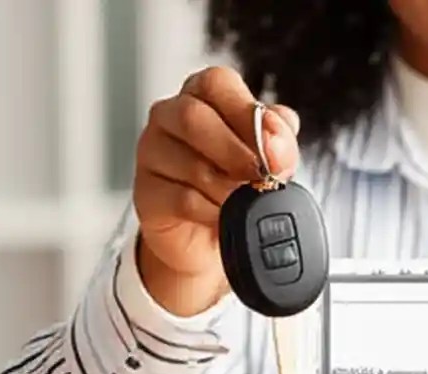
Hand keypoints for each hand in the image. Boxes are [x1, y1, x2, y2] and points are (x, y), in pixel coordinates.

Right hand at [133, 66, 300, 315]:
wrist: (208, 236)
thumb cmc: (237, 183)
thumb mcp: (269, 156)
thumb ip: (279, 141)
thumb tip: (277, 142)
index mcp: (205, 96)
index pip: (216, 83)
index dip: (248, 114)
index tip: (273, 147)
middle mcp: (171, 116)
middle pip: (193, 117)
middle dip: (236, 152)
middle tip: (262, 177)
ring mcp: (153, 152)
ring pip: (190, 162)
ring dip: (229, 188)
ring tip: (246, 201)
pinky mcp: (147, 192)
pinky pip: (182, 199)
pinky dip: (213, 211)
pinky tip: (225, 217)